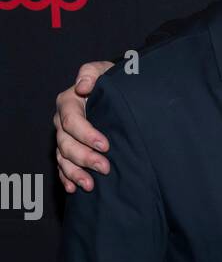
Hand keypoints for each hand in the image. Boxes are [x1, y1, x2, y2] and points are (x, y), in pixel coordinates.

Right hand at [54, 61, 114, 192]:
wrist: (118, 98)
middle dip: (84, 157)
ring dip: (75, 173)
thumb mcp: (105, 72)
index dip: (86, 134)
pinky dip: (67, 179)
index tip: (105, 145)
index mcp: (69, 102)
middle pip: (66, 143)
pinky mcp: (70, 153)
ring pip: (63, 158)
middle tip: (105, 167)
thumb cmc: (111, 83)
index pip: (71, 120)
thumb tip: (82, 86)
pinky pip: (63, 168)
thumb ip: (92, 74)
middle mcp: (63, 122)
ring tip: (90, 184)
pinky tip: (74, 189)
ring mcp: (65, 139)